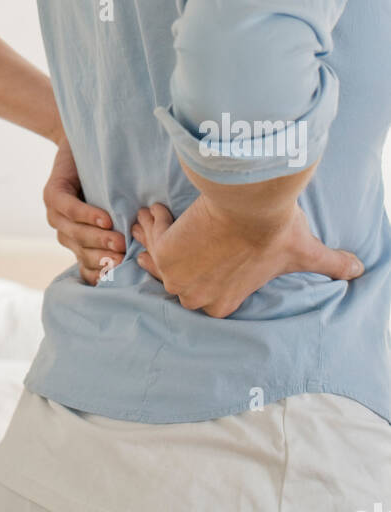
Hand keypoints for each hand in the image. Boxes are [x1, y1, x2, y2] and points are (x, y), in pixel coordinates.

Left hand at [44, 140, 125, 284]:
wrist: (84, 143)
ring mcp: (55, 214)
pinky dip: (88, 214)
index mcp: (78, 242)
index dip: (104, 272)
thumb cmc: (107, 180)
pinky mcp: (52, 194)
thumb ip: (122, 230)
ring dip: (98, 238)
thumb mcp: (115, 209)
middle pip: (83, 252)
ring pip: (76, 232)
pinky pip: (70, 208)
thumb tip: (149, 255)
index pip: (88, 267)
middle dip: (105, 257)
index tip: (125, 275)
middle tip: (126, 260)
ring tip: (120, 242)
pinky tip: (105, 219)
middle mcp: (64, 232)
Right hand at [131, 197, 363, 317]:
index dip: (200, 265)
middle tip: (185, 233)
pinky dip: (153, 220)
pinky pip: (150, 235)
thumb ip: (330, 264)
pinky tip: (160, 209)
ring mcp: (177, 277)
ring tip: (164, 217)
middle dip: (175, 253)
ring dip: (158, 234)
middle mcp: (196, 297)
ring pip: (156, 254)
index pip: (201, 290)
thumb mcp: (306, 252)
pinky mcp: (163, 252)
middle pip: (176, 276)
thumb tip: (362, 268)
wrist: (252, 207)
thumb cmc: (278, 232)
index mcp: (223, 305)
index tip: (205, 245)